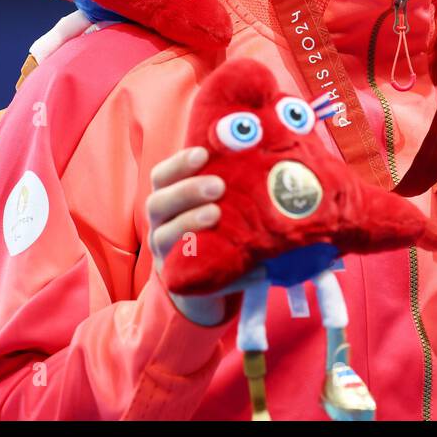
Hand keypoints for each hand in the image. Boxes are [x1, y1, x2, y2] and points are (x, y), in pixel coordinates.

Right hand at [146, 146, 264, 325]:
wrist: (206, 280)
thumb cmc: (217, 229)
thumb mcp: (218, 205)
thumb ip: (233, 185)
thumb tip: (278, 162)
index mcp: (168, 201)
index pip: (161, 177)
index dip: (178, 164)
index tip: (202, 154)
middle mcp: (160, 225)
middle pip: (158, 204)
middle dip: (186, 191)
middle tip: (217, 185)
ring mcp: (166, 254)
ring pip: (165, 238)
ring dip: (190, 224)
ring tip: (216, 215)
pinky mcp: (182, 282)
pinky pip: (196, 278)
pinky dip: (230, 276)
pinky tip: (258, 270)